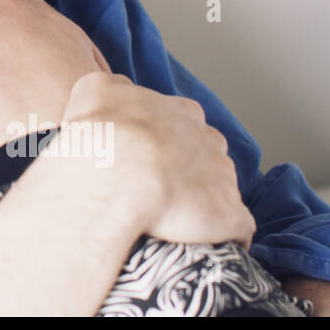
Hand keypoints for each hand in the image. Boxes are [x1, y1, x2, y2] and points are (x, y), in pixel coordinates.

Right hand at [61, 72, 255, 248]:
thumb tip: (114, 93)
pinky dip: (221, 233)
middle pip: (207, 153)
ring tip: (169, 218)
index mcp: (182, 112)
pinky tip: (197, 241)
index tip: (146, 154)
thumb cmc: (101, 134)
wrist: (114, 175)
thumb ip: (112, 89)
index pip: (185, 120)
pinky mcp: (229, 215)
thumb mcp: (95, 90)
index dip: (166, 138)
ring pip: (219, 189)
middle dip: (188, 168)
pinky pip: (234, 226)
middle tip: (155, 185)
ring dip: (200, 201)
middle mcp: (209, 140)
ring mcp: (224, 178)